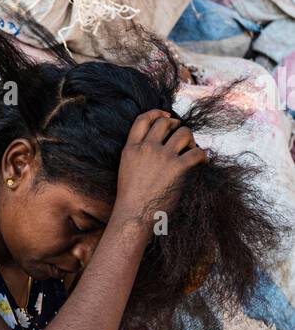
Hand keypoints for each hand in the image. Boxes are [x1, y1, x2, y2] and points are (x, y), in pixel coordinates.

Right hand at [115, 109, 207, 228]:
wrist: (134, 215)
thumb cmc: (131, 200)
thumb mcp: (126, 170)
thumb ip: (137, 155)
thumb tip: (157, 148)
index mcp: (131, 149)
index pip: (142, 120)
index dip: (156, 113)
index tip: (166, 115)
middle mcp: (147, 148)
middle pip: (165, 123)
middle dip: (176, 125)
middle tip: (182, 134)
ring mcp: (163, 157)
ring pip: (184, 133)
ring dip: (191, 139)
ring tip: (191, 149)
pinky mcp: (178, 168)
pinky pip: (197, 152)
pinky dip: (203, 155)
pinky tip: (203, 162)